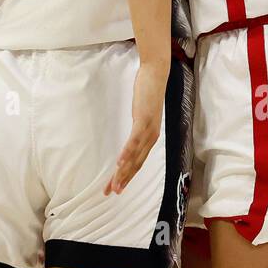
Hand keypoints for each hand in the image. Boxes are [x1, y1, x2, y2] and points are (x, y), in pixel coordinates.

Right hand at [105, 61, 167, 194]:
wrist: (156, 74)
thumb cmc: (148, 92)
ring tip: (115, 184)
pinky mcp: (144, 120)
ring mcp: (148, 130)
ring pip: (134, 156)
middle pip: (136, 164)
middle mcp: (151, 137)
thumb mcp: (142, 112)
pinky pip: (133, 140)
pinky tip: (119, 163)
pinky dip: (126, 153)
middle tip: (112, 192)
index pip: (137, 162)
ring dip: (123, 172)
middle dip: (123, 179)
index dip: (127, 175)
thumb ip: (138, 124)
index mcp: (150, 137)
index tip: (116, 187)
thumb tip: (132, 132)